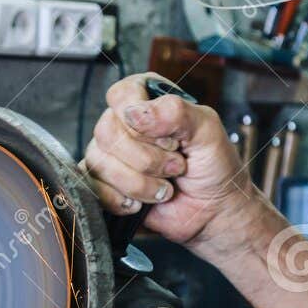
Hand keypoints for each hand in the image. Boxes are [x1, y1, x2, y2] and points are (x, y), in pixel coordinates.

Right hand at [82, 73, 265, 257]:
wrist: (213, 212)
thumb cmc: (213, 166)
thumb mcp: (208, 130)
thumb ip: (176, 112)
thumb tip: (133, 114)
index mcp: (147, 99)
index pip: (121, 95)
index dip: (143, 122)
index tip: (172, 141)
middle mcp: (123, 124)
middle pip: (107, 131)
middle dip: (147, 159)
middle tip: (176, 168)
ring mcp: (111, 155)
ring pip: (100, 162)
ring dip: (140, 183)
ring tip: (166, 189)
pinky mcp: (105, 185)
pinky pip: (94, 188)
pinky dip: (122, 200)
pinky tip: (142, 204)